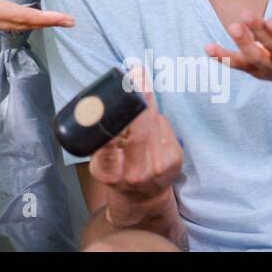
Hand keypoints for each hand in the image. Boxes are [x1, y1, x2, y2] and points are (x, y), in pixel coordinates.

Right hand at [0, 0, 73, 31]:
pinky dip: (12, 20)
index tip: (64, 19)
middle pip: (15, 23)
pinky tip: (17, 16)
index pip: (16, 13)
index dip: (43, 18)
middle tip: (68, 21)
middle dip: (42, 23)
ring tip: (49, 20)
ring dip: (28, 23)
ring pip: (5, 24)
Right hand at [89, 64, 181, 224]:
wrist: (143, 198)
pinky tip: (148, 116)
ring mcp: (159, 167)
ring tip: (139, 82)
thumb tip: (96, 105)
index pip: (107, 147)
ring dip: (146, 102)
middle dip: (139, 98)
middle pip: (139, 130)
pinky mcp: (175, 159)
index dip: (109, 123)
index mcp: (110, 173)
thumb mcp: (99, 162)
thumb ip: (98, 139)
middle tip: (136, 73)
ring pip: (154, 123)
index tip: (109, 101)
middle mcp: (136, 173)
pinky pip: (164, 126)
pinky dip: (155, 117)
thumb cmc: (116, 172)